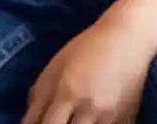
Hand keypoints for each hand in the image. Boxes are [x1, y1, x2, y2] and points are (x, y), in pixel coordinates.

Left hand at [22, 19, 153, 123]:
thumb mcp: (56, 66)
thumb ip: (39, 95)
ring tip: (74, 119)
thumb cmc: (87, 49)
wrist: (127, 40)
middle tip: (56, 121)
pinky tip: (93, 120)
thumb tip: (28, 122)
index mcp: (67, 93)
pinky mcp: (128, 120)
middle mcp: (88, 108)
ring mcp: (110, 117)